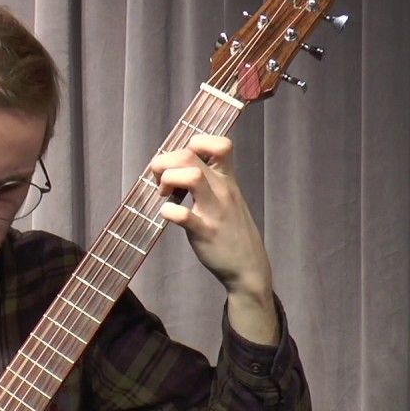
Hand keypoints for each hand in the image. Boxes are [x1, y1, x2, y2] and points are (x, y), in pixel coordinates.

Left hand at [150, 135, 279, 343]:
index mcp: (227, 180)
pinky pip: (184, 215)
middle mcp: (222, 190)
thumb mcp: (226, 199)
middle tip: (161, 181)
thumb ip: (208, 181)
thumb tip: (177, 167)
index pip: (220, 143)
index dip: (196, 143)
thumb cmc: (231, 231)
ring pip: (191, 176)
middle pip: (190, 155)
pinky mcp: (205, 232)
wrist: (248, 268)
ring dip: (168, 180)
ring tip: (165, 195)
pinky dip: (169, 212)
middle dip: (165, 162)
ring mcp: (215, 210)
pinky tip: (167, 215)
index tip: (181, 162)